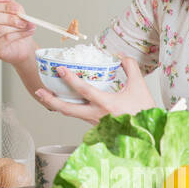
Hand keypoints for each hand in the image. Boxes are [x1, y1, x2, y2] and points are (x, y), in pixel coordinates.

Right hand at [0, 0, 37, 64]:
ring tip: (27, 25)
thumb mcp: (12, 10)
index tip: (17, 8)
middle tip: (22, 17)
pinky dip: (20, 34)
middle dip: (9, 17)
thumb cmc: (14, 27)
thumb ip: (6, 2)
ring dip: (16, 26)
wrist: (21, 44)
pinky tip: (27, 31)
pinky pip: (7, 38)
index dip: (5, 6)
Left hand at [33, 56, 153, 122]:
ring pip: (71, 115)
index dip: (70, 78)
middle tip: (38, 90)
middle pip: (67, 109)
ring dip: (57, 105)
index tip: (60, 69)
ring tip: (46, 95)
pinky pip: (78, 117)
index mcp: (106, 104)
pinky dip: (69, 109)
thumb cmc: (144, 110)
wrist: (150, 132)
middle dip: (50, 100)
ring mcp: (95, 123)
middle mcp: (97, 116)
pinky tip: (64, 102)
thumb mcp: (139, 85)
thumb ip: (130, 66)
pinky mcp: (96, 127)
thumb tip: (119, 55)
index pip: (83, 90)